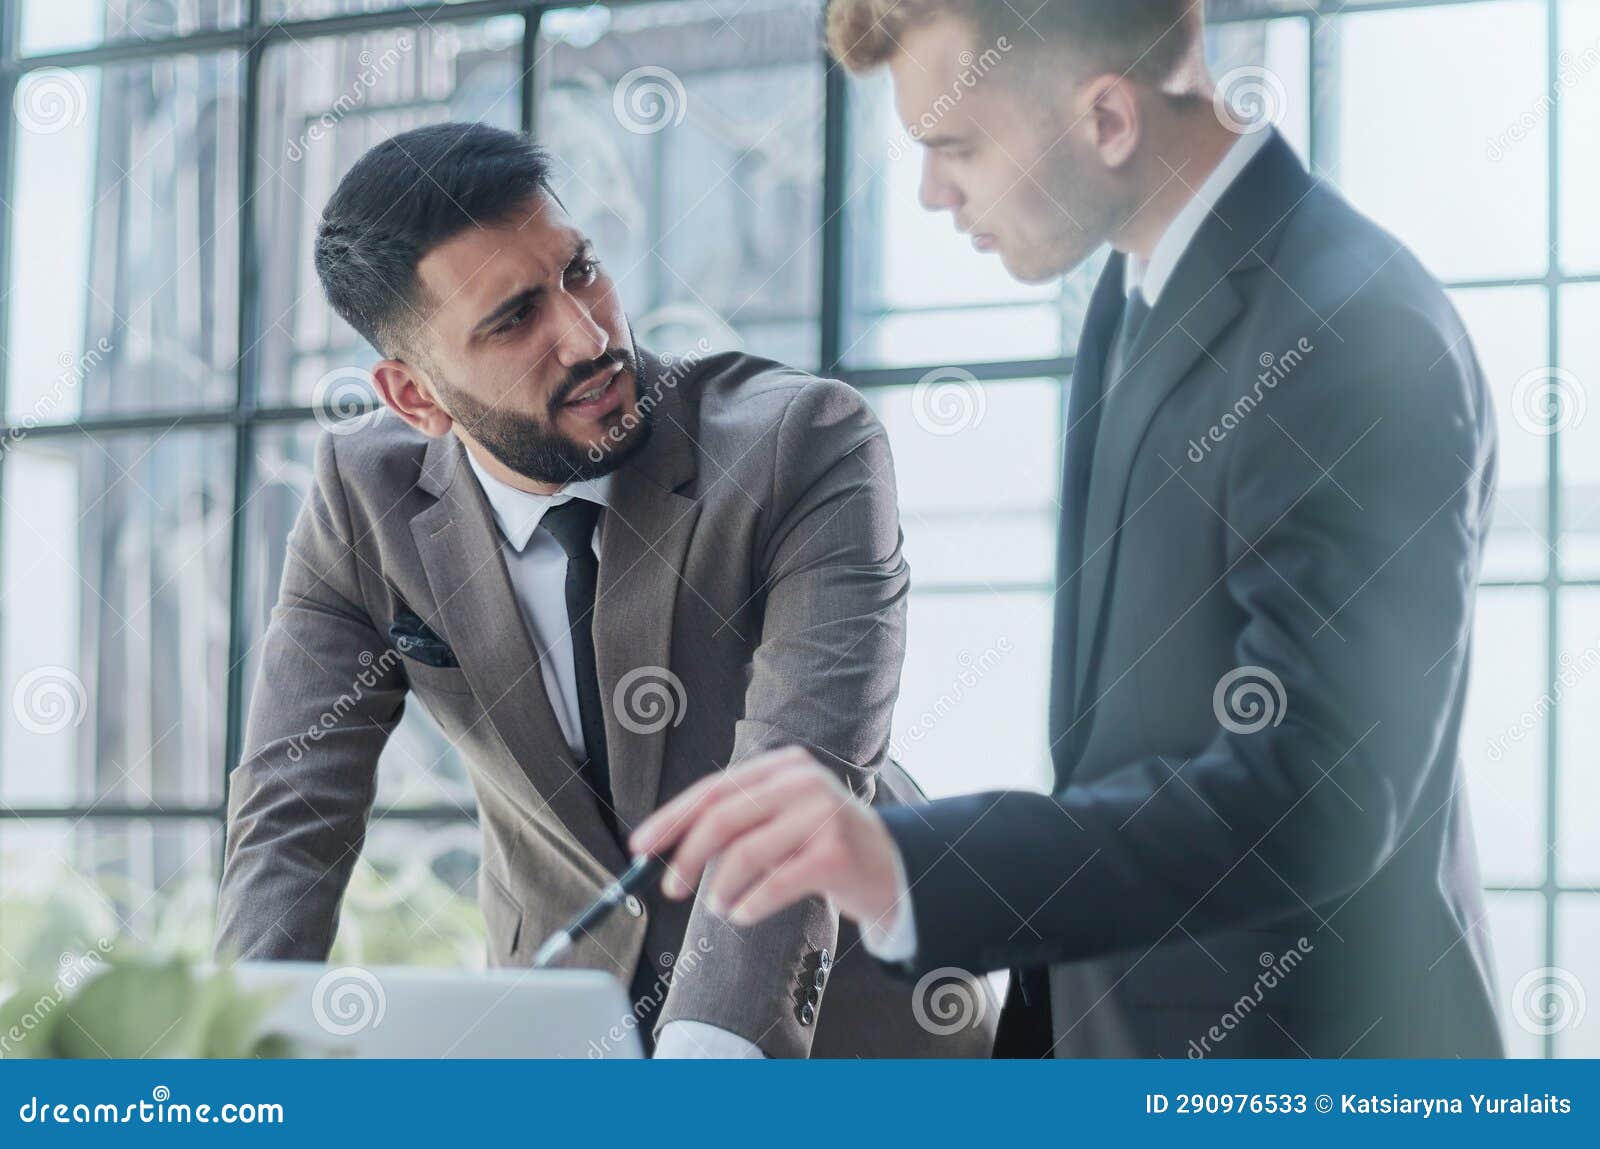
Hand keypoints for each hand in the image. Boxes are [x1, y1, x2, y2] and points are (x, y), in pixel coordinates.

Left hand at [629, 747, 902, 930]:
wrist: (892, 869)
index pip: (713, 788)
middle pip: (723, 817)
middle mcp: (802, 781)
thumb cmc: (824, 846)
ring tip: (719, 907)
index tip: (641, 846)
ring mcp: (823, 814)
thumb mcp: (783, 819)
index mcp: (782, 766)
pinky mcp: (836, 853)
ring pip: (745, 852)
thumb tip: (670, 848)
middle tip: (670, 888)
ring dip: (720, 888)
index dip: (671, 818)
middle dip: (686, 856)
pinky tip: (744, 913)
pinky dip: (750, 904)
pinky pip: (775, 882)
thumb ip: (738, 822)